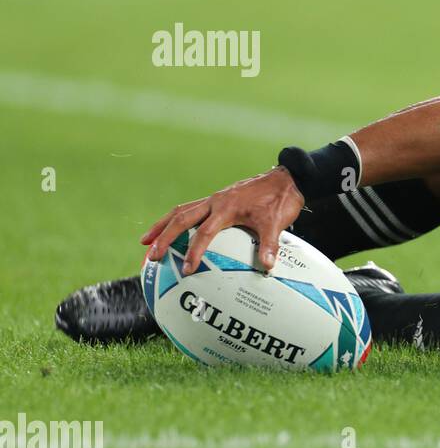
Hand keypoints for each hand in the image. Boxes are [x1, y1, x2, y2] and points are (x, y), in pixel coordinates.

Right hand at [140, 167, 304, 274]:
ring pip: (181, 211)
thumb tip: (267, 267)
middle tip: (151, 255)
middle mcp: (215, 201)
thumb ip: (270, 244)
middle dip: (164, 237)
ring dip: (163, 225)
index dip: (194, 252)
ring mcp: (214, 199)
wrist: (286, 179)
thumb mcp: (277, 222)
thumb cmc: (279, 199)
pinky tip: (171, 229)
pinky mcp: (217, 199)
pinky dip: (177, 219)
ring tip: (146, 241)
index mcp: (226, 207)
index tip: (187, 269)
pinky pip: (191, 209)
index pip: (204, 233)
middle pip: (181, 219)